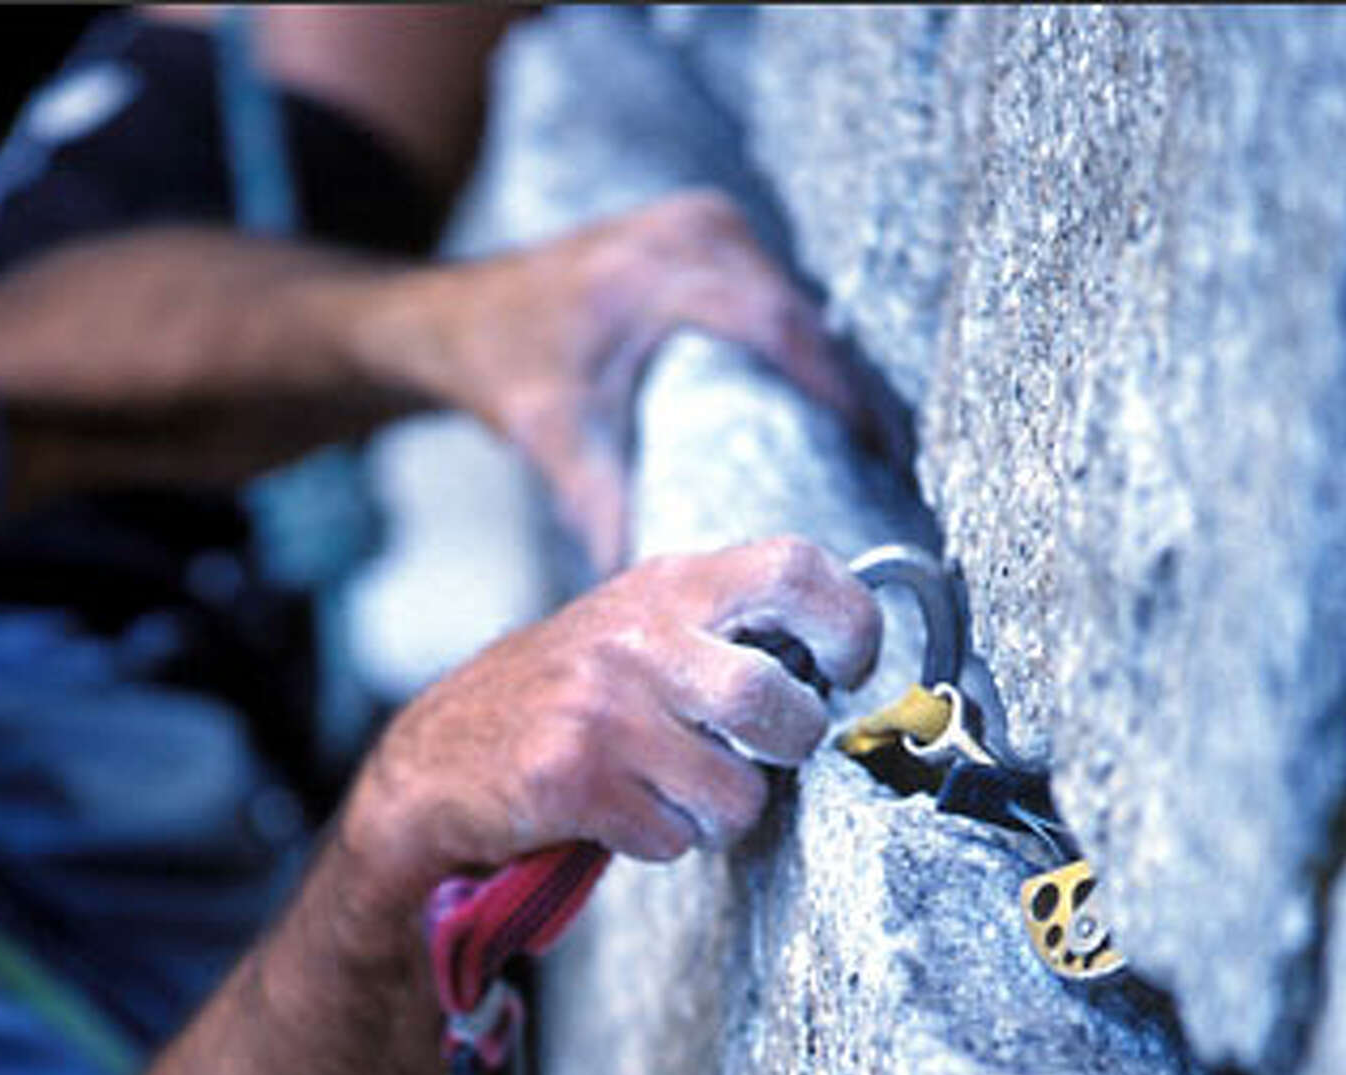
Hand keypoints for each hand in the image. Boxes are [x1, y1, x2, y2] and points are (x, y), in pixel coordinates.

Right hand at [346, 536, 880, 892]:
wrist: (437, 761)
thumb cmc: (557, 701)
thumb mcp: (634, 631)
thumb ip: (719, 631)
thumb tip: (833, 665)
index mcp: (665, 587)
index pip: (792, 568)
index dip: (848, 623)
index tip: (845, 668)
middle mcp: (635, 638)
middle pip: (773, 701)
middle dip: (786, 749)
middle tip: (760, 755)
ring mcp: (602, 710)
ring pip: (736, 793)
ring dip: (718, 815)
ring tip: (673, 793)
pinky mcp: (571, 779)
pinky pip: (673, 837)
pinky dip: (661, 842)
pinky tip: (619, 817)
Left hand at [372, 192, 873, 574]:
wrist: (456, 316)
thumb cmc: (504, 368)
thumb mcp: (552, 437)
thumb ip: (598, 507)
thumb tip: (639, 584)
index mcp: (662, 267)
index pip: (779, 327)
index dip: (840, 391)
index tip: (881, 453)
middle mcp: (695, 228)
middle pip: (800, 315)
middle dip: (847, 389)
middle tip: (889, 466)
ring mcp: (703, 220)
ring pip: (795, 300)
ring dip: (829, 367)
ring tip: (870, 445)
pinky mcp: (706, 230)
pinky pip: (774, 288)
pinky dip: (798, 342)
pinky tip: (822, 401)